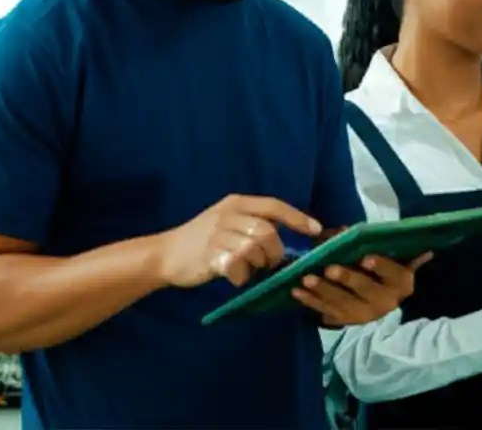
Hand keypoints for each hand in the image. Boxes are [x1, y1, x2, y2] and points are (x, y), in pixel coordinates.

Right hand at [156, 194, 322, 287]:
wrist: (165, 254)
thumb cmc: (202, 240)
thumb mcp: (226, 222)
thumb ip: (252, 224)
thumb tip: (286, 239)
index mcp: (235, 203)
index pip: (273, 205)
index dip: (297, 217)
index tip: (316, 230)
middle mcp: (227, 215)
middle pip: (267, 232)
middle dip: (275, 252)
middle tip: (270, 263)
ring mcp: (217, 235)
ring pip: (254, 250)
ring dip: (258, 264)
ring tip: (250, 269)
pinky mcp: (209, 256)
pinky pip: (237, 268)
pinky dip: (241, 277)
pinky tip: (235, 277)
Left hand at [291, 253, 432, 325]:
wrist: (377, 294)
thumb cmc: (378, 264)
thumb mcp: (376, 250)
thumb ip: (362, 241)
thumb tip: (340, 232)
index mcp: (401, 281)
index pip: (394, 273)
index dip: (381, 266)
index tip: (365, 258)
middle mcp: (387, 301)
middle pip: (367, 290)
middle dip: (348, 279)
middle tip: (330, 268)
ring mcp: (366, 314)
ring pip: (344, 303)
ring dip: (324, 290)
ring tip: (307, 279)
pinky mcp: (346, 321)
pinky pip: (327, 311)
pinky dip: (311, 301)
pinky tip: (296, 291)